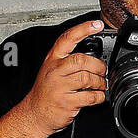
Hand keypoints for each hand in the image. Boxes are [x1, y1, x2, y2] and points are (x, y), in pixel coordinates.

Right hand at [20, 19, 107, 136]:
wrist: (35, 113)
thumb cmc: (46, 91)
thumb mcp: (51, 69)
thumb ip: (67, 60)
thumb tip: (92, 56)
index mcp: (52, 59)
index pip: (68, 38)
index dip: (84, 29)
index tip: (97, 24)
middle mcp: (55, 71)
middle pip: (82, 60)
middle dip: (98, 66)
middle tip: (102, 71)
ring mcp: (60, 87)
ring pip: (87, 78)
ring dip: (100, 82)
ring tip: (100, 85)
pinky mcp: (67, 102)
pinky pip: (90, 96)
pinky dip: (98, 96)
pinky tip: (97, 96)